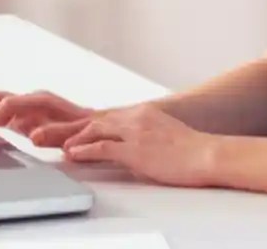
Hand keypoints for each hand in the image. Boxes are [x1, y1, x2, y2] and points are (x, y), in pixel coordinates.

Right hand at [0, 89, 94, 147]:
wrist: (100, 128)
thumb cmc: (89, 130)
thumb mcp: (75, 134)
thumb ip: (57, 134)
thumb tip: (34, 135)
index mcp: (41, 101)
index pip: (7, 105)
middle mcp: (31, 101)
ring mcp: (27, 109)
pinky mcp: (26, 118)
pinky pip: (0, 114)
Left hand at [61, 104, 218, 187]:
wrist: (207, 154)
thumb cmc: (193, 150)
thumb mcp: (165, 136)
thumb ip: (145, 137)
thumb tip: (134, 150)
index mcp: (144, 113)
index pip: (109, 116)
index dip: (89, 125)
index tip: (75, 130)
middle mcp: (136, 117)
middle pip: (97, 120)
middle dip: (74, 129)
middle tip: (59, 135)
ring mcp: (135, 132)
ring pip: (95, 130)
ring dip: (74, 138)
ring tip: (59, 145)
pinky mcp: (135, 149)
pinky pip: (102, 147)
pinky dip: (84, 150)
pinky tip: (73, 154)